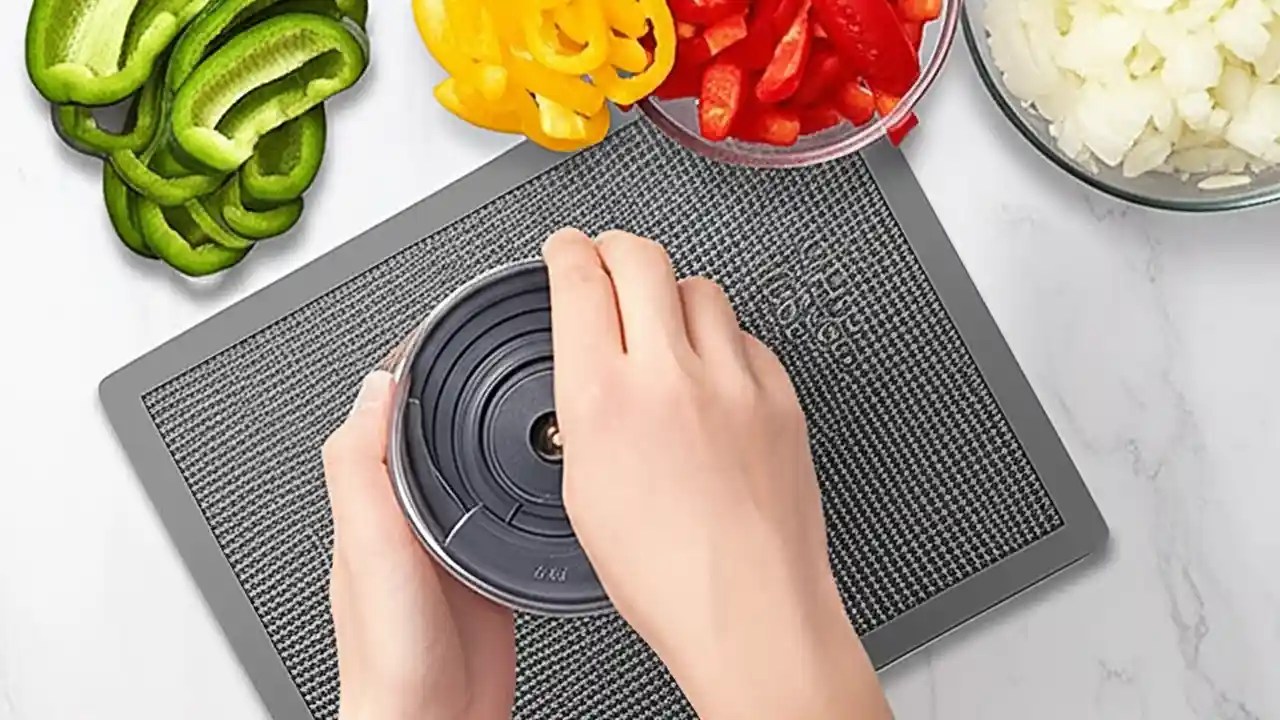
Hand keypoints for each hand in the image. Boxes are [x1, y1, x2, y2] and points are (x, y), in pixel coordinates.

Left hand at [323, 371, 514, 719]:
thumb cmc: (392, 657)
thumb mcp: (369, 547)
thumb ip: (363, 467)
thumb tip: (376, 384)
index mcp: (373, 502)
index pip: (385, 413)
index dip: (412, 367)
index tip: (445, 332)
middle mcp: (407, 517)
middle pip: (433, 432)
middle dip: (460, 388)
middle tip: (494, 350)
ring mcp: (447, 541)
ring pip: (470, 467)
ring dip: (492, 433)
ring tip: (523, 394)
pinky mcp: (485, 568)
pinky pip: (501, 512)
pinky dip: (517, 485)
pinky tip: (539, 478)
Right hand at [543, 228, 891, 719]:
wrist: (750, 610)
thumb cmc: (668, 576)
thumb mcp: (585, 492)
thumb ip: (586, 412)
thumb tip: (592, 372)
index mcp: (604, 398)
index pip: (579, 280)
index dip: (566, 250)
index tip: (566, 247)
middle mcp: (669, 374)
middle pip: (640, 257)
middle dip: (615, 247)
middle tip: (609, 257)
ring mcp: (732, 379)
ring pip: (700, 287)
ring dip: (672, 293)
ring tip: (664, 322)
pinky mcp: (779, 394)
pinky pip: (745, 336)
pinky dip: (723, 341)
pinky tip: (712, 373)